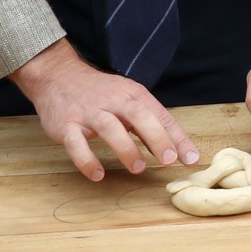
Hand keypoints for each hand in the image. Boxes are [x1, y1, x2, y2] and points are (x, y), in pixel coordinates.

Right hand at [10, 39, 198, 181]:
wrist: (59, 76)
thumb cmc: (101, 93)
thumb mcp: (128, 100)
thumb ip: (150, 123)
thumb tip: (178, 149)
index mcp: (132, 93)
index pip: (159, 114)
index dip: (176, 136)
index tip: (191, 158)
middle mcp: (112, 100)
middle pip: (137, 115)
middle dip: (155, 136)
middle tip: (168, 159)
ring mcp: (88, 112)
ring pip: (109, 127)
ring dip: (125, 148)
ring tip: (138, 168)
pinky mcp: (66, 125)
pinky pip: (76, 143)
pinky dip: (87, 159)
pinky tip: (97, 174)